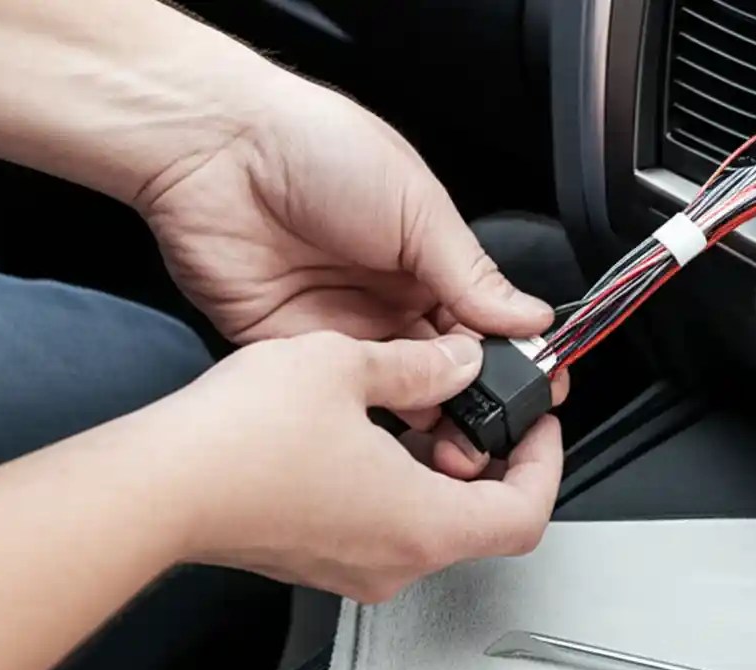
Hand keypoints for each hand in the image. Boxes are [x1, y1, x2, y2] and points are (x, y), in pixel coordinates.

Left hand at [138, 70, 566, 473]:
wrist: (216, 148)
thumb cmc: (316, 147)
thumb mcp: (417, 207)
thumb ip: (471, 274)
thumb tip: (531, 318)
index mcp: (425, 256)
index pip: (480, 322)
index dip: (509, 355)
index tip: (539, 384)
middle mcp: (385, 296)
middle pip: (443, 364)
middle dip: (474, 395)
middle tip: (500, 424)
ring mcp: (340, 327)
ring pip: (397, 388)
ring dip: (429, 413)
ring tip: (459, 435)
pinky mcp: (290, 350)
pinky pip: (339, 392)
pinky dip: (370, 411)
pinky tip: (399, 419)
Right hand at [160, 331, 561, 602]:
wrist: (157, 485)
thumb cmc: (241, 440)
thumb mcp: (348, 364)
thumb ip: (419, 362)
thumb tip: (452, 359)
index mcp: (423, 523)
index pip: (526, 511)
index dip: (545, 461)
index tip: (536, 423)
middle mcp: (395, 560)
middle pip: (481, 518)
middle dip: (489, 456)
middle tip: (479, 405)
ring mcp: (353, 566)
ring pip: (428, 520)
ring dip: (436, 464)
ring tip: (418, 403)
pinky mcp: (316, 557)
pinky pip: (381, 523)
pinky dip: (393, 479)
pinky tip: (366, 427)